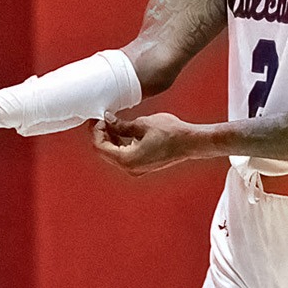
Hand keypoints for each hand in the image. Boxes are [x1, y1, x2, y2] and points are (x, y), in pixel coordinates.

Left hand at [90, 112, 205, 174]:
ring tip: (113, 122)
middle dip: (102, 135)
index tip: (98, 119)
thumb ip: (121, 125)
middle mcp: (130, 168)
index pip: (100, 146)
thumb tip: (108, 121)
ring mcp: (136, 168)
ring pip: (114, 154)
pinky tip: (123, 131)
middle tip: (103, 119)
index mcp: (127, 159)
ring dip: (110, 139)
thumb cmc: (171, 133)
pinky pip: (124, 156)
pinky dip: (120, 144)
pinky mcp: (143, 165)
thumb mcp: (142, 124)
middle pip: (105, 152)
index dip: (96, 131)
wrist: (191, 142)